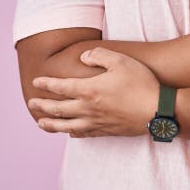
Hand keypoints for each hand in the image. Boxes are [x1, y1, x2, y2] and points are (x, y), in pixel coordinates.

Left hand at [27, 47, 159, 137]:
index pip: (60, 87)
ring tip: (40, 124)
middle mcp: (88, 108)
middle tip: (31, 103)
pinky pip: (83, 134)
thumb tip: (83, 56)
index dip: (46, 84)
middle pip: (58, 109)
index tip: (36, 82)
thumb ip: (99, 55)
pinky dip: (71, 133)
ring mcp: (96, 122)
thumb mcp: (121, 60)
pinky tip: (69, 132)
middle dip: (42, 106)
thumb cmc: (140, 83)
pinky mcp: (106, 131)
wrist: (157, 111)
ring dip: (51, 125)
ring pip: (66, 126)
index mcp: (89, 90)